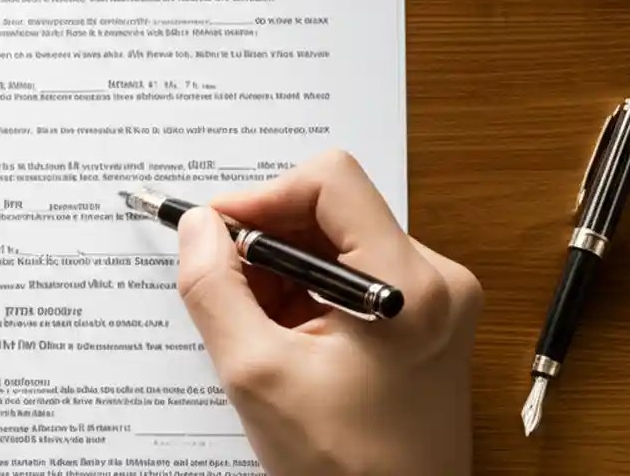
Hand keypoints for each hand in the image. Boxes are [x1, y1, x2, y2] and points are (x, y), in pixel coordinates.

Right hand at [177, 150, 481, 475]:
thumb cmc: (346, 469)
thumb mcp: (257, 375)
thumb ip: (216, 290)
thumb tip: (196, 227)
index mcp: (409, 285)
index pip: (331, 181)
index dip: (262, 196)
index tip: (215, 230)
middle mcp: (434, 281)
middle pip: (331, 211)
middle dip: (265, 240)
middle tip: (220, 282)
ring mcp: (432, 302)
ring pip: (336, 245)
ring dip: (280, 272)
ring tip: (252, 327)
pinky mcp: (421, 322)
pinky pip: (350, 278)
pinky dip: (304, 296)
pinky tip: (279, 340)